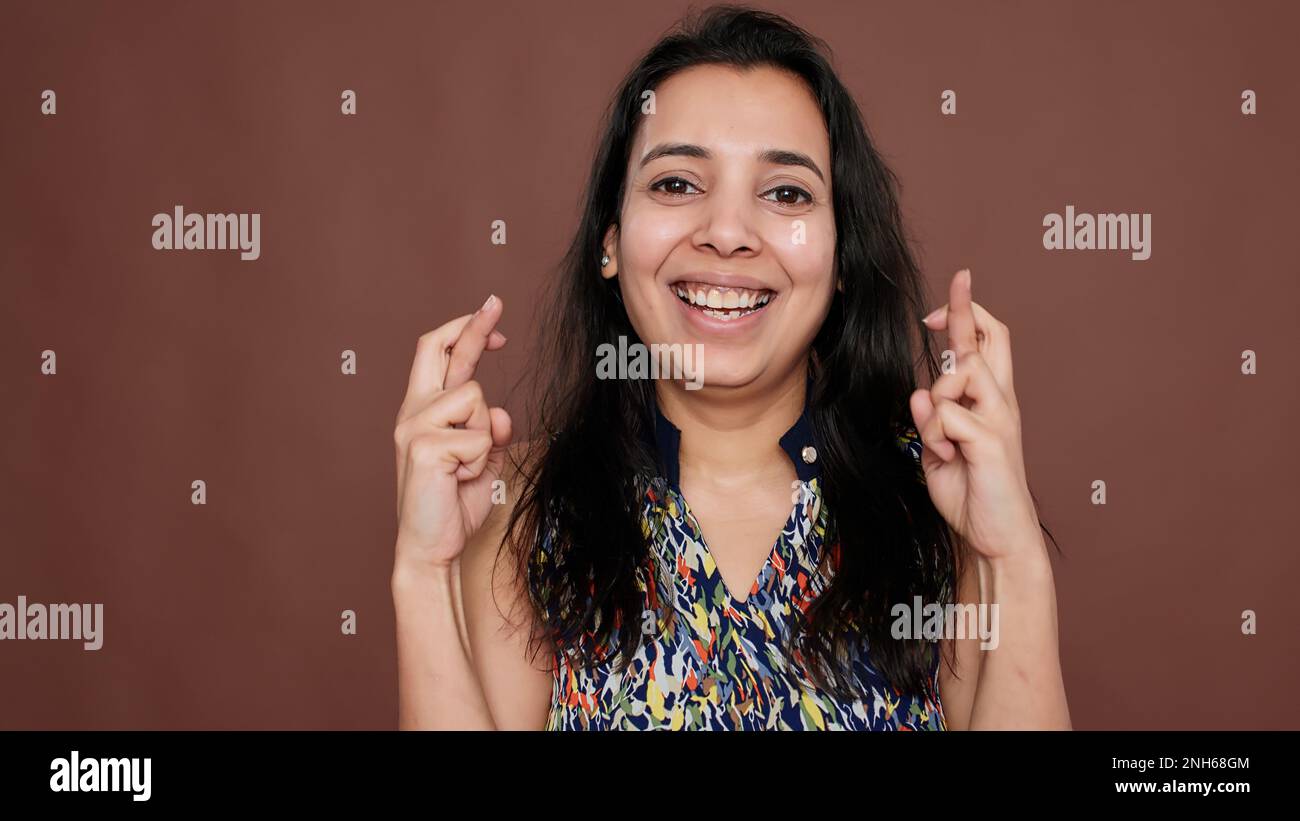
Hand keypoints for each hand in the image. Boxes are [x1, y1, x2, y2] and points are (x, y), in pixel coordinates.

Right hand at [393, 295, 511, 569]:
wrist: (431, 547)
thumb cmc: (452, 505)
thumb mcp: (481, 462)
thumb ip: (490, 434)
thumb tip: (499, 412)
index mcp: (424, 410)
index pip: (441, 356)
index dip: (468, 333)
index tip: (495, 321)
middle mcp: (414, 411)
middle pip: (439, 349)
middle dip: (471, 325)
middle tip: (494, 302)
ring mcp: (414, 426)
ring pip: (476, 400)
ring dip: (485, 436)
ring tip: (464, 468)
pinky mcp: (423, 446)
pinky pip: (479, 436)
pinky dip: (480, 461)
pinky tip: (459, 479)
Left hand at [910, 269, 1042, 561]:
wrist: (996, 537)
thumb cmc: (971, 493)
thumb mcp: (939, 450)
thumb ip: (931, 420)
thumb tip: (919, 392)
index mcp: (989, 403)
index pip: (985, 345)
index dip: (967, 315)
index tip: (950, 294)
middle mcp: (1000, 403)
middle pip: (988, 340)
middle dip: (965, 310)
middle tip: (953, 288)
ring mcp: (999, 419)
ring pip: (955, 376)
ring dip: (934, 405)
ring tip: (942, 445)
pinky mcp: (992, 439)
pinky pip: (945, 415)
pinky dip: (934, 436)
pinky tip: (949, 459)